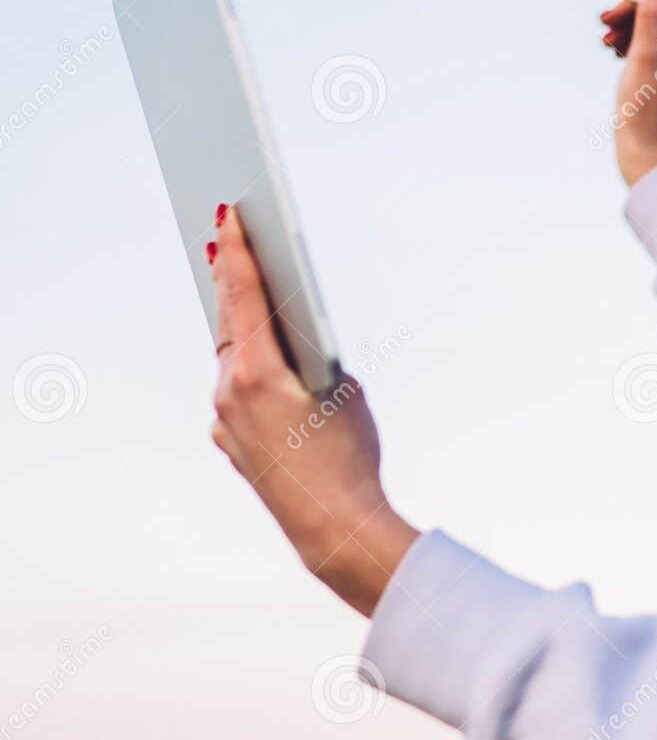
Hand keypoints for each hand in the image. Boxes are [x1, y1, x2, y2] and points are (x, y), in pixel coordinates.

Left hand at [207, 205, 417, 616]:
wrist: (333, 524)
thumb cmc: (349, 454)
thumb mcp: (344, 388)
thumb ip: (314, 354)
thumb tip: (294, 339)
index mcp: (257, 371)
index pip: (242, 294)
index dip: (236, 250)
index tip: (227, 215)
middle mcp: (228, 391)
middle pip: (229, 320)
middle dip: (231, 280)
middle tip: (226, 236)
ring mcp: (224, 419)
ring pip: (231, 356)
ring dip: (241, 324)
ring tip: (245, 289)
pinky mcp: (230, 441)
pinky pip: (236, 390)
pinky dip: (248, 368)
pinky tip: (263, 360)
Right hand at [599, 0, 656, 185]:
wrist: (642, 151)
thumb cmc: (644, 107)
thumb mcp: (642, 54)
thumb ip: (650, 16)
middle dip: (634, 10)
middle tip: (605, 17)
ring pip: (654, 28)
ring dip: (628, 27)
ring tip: (604, 40)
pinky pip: (650, 45)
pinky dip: (631, 43)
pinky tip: (612, 51)